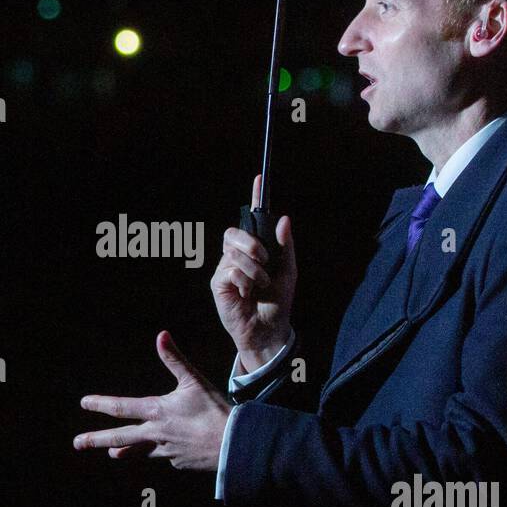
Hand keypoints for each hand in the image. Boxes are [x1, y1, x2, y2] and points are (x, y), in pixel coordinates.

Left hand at [73, 330, 231, 470]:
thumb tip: (161, 335)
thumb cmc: (215, 410)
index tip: (84, 403)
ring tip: (112, 454)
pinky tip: (170, 449)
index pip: (121, 408)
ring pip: (140, 451)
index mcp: (156, 412)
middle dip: (95, 440)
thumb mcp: (194, 380)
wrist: (234, 445)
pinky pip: (166, 456)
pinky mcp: (179, 462)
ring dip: (124, 451)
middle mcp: (156, 433)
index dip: (101, 404)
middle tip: (77, 443)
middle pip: (119, 437)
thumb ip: (174, 359)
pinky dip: (164, 451)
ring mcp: (166, 451)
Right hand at [211, 173, 296, 370]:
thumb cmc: (278, 301)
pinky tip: (247, 293)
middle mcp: (238, 255)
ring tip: (260, 285)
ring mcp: (225, 268)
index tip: (260, 178)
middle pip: (234, 232)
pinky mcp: (218, 283)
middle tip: (264, 260)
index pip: (252, 219)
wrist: (269, 328)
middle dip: (251, 243)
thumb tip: (284, 218)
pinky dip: (244, 280)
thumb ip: (284, 245)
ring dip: (254, 269)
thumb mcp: (288, 271)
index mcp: (256, 249)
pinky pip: (230, 270)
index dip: (255, 197)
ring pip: (234, 253)